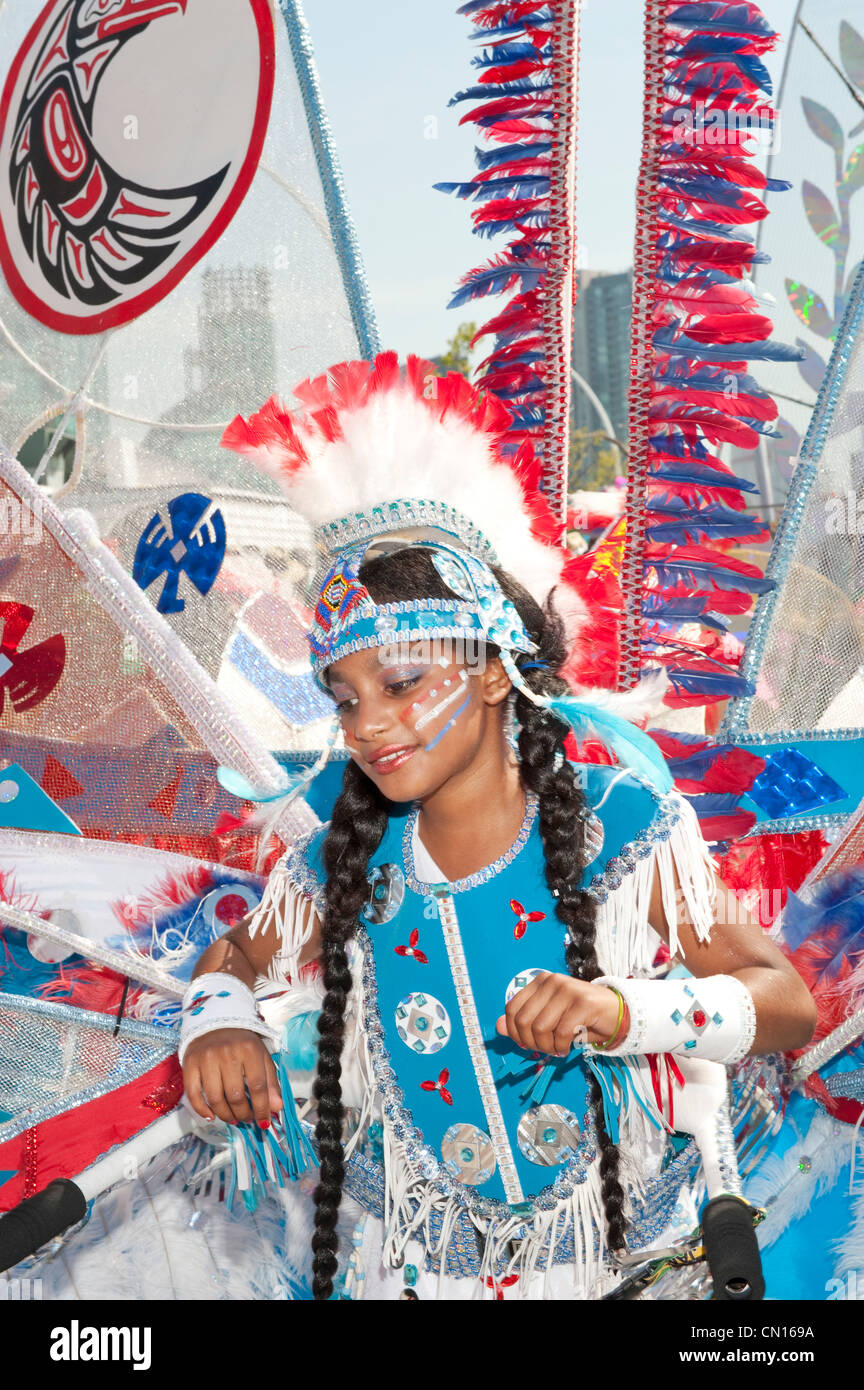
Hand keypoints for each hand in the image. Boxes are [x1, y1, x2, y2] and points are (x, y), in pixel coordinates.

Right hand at [182, 1028, 282, 1126]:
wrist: (216, 1022)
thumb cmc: (242, 1043)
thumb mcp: (262, 1057)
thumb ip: (271, 1082)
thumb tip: (276, 1108)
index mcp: (249, 1050)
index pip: (258, 1086)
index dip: (261, 1108)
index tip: (264, 1122)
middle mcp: (227, 1053)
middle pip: (236, 1095)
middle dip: (244, 1114)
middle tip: (247, 1119)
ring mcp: (206, 1059)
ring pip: (215, 1098)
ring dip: (226, 1115)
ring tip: (233, 1118)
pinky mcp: (190, 1064)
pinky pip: (194, 1094)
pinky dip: (202, 1110)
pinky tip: (212, 1116)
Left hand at [495, 973, 627, 1055]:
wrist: (618, 1013)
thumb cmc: (582, 1017)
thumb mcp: (550, 1018)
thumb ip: (524, 1020)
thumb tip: (498, 1027)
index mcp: (540, 982)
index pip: (512, 1009)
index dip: (514, 1033)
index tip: (528, 1044)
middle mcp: (551, 981)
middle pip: (523, 1021)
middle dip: (532, 1043)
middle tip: (546, 1050)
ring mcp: (567, 989)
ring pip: (541, 1028)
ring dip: (547, 1047)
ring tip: (557, 1049)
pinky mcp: (583, 1002)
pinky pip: (562, 1033)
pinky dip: (561, 1047)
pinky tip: (567, 1049)